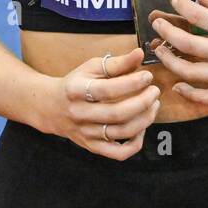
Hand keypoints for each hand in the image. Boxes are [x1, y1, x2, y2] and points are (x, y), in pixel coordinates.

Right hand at [39, 46, 160, 158]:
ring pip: (120, 133)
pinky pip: (118, 153)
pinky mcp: (92, 147)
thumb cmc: (77, 84)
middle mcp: (79, 114)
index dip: (131, 83)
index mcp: (76, 90)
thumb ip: (116, 63)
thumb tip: (140, 54)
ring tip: (154, 105)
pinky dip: (135, 144)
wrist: (52, 107)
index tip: (147, 76)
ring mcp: (86, 133)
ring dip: (144, 120)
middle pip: (116, 114)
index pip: (106, 89)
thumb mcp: (91, 68)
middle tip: (154, 91)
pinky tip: (142, 128)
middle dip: (142, 102)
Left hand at [146, 0, 207, 107]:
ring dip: (171, 61)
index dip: (183, 7)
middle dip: (168, 33)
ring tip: (160, 50)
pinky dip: (190, 93)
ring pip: (193, 73)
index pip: (202, 17)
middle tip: (157, 24)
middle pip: (190, 45)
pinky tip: (177, 85)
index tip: (174, 0)